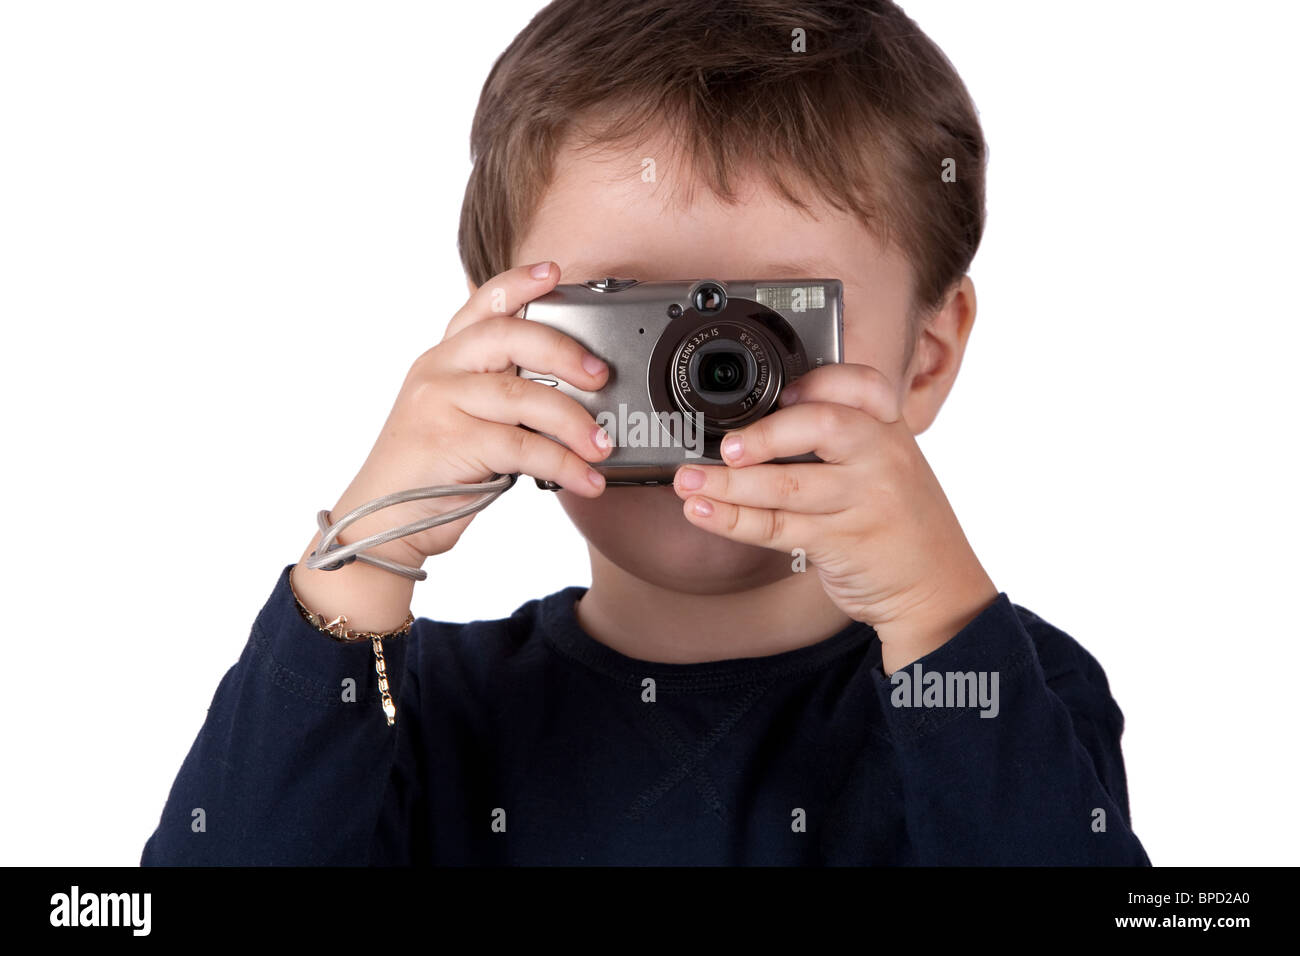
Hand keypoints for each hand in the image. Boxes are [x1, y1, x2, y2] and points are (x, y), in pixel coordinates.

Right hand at [324, 260, 612, 566]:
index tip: (555, 271)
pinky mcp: (449, 443)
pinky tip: (587, 478)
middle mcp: (438, 371)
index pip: (481, 304)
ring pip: (521, 395)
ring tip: (602, 444)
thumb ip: (499, 396)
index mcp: (443, 358)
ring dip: (573, 421)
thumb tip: (572, 394)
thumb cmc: (431, 473)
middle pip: (508, 336)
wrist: (380, 524)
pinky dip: (563, 464)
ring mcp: (439, 404)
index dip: (518, 282)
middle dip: (564, 352)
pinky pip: (522, 446)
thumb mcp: (460, 418)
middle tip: (601, 374)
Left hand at [671, 362, 997, 672]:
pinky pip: (777, 528)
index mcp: (890, 429)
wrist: (938, 587)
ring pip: (786, 485)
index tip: (782, 392)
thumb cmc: (899, 519)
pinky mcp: (841, 543)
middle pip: (822, 427)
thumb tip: (763, 416)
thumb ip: (844, 436)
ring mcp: (862, 502)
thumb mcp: (888, 464)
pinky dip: (733, 520)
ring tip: (688, 480)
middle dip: (766, 433)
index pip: (861, 385)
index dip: (817, 381)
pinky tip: (703, 511)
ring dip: (728, 484)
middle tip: (727, 447)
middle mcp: (881, 458)